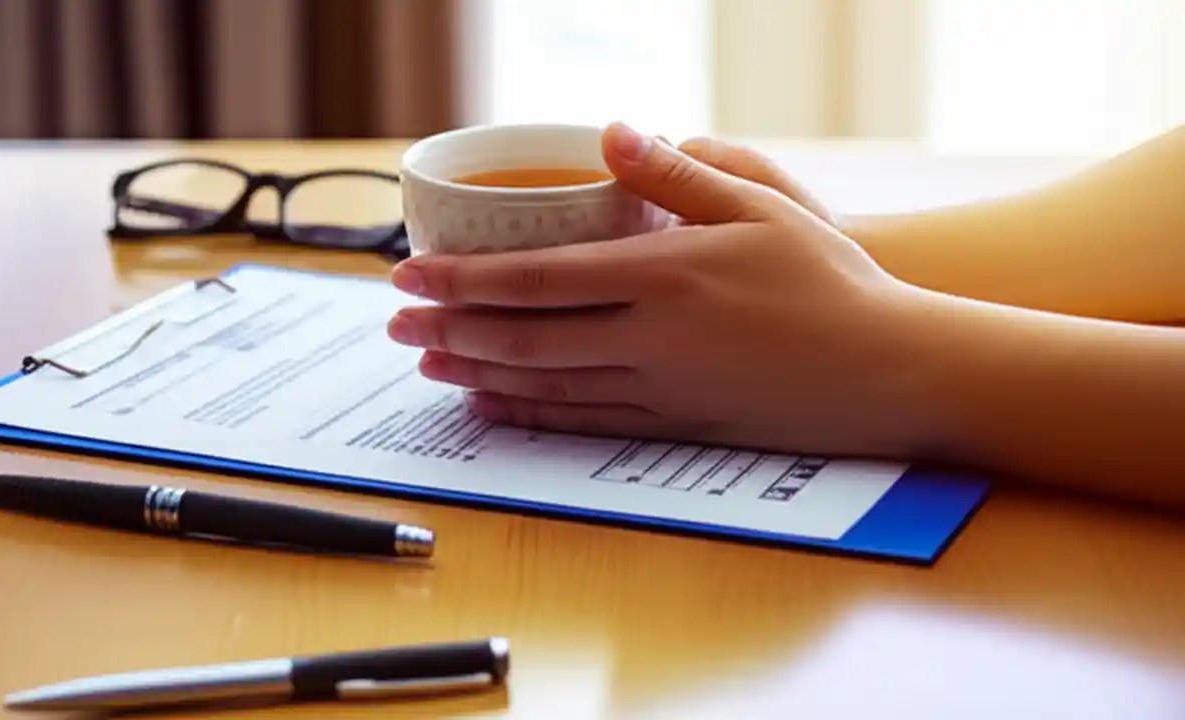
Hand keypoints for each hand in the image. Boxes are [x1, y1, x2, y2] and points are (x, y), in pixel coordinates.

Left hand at [385, 124, 939, 456]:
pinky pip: (583, 421)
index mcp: (662, 274)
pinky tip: (494, 405)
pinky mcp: (675, 423)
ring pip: (544, 383)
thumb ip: (676, 171)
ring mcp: (659, 388)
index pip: (536, 278)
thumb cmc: (830, 280)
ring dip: (476, 372)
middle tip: (394, 326)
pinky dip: (529, 413)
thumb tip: (611, 132)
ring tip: (426, 363)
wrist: (891, 371)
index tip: (407, 279)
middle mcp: (648, 337)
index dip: (463, 281)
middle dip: (450, 330)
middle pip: (524, 337)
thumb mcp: (760, 204)